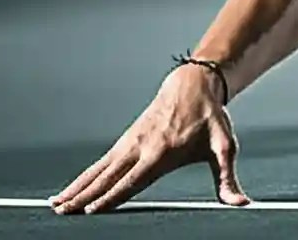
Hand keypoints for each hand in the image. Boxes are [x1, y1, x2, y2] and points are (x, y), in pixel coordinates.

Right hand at [48, 64, 250, 213]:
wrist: (192, 84)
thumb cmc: (210, 118)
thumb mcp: (224, 146)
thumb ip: (228, 178)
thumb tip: (240, 203)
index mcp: (162, 152)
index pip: (133, 180)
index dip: (112, 196)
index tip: (93, 210)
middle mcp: (141, 147)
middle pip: (108, 176)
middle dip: (85, 196)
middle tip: (63, 212)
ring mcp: (130, 142)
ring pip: (98, 170)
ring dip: (76, 188)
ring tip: (56, 205)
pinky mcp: (126, 140)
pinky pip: (100, 163)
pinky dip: (83, 178)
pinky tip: (69, 191)